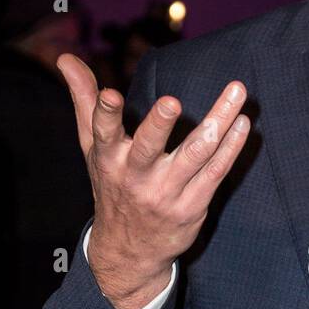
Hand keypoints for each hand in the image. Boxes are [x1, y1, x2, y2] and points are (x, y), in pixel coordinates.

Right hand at [58, 52, 249, 308]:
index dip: (106, 114)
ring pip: (195, 154)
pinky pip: (215, 172)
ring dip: (218, 121)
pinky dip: (231, 147)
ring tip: (237, 92)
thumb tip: (65, 57)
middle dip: (159, 125)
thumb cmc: (112, 186)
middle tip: (171, 102)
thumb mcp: (92, 147)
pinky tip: (243, 123)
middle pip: (149, 147)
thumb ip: (85, 100)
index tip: (110, 94)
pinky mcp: (192, 206)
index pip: (104, 133)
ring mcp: (166, 193)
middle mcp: (135, 176)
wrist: (129, 251)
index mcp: (108, 158)